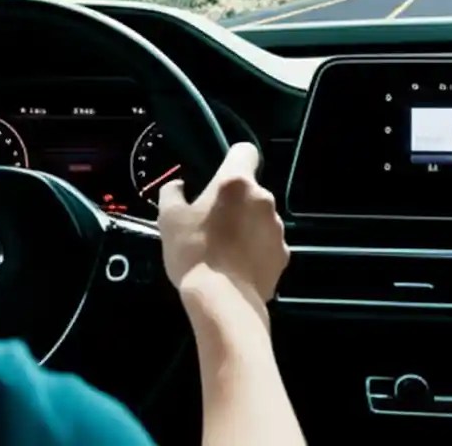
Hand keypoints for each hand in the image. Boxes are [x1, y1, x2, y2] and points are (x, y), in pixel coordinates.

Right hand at [157, 143, 289, 316]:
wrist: (222, 300)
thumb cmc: (193, 253)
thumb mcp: (169, 219)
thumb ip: (172, 193)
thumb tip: (178, 186)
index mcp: (235, 183)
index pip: (245, 151)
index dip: (233, 158)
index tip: (219, 177)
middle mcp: (263, 199)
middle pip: (250, 190)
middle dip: (234, 202)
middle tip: (211, 223)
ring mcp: (277, 228)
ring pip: (259, 217)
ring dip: (246, 226)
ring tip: (224, 250)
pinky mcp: (283, 254)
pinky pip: (267, 243)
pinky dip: (255, 250)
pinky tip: (237, 267)